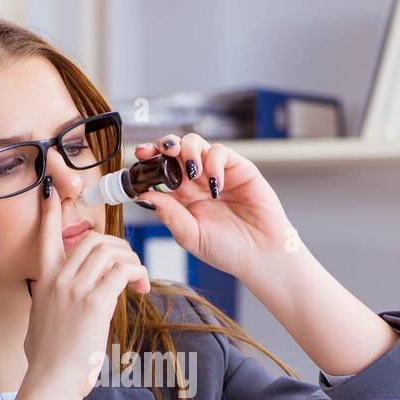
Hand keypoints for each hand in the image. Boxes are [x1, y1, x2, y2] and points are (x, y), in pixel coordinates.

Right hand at [21, 177, 150, 399]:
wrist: (49, 384)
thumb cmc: (47, 363)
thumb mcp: (39, 325)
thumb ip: (47, 308)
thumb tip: (52, 310)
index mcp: (44, 282)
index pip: (46, 236)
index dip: (51, 211)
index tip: (55, 191)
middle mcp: (57, 280)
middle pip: (93, 239)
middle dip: (119, 246)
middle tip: (130, 267)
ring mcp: (75, 290)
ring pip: (110, 251)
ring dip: (131, 259)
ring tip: (138, 279)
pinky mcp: (94, 304)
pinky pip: (122, 270)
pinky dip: (137, 272)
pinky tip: (140, 286)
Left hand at [131, 132, 298, 287]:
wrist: (260, 254)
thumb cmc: (227, 250)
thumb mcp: (190, 236)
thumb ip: (169, 214)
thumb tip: (143, 195)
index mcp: (180, 198)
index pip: (159, 171)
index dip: (148, 161)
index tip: (138, 158)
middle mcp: (196, 182)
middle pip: (174, 151)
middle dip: (163, 146)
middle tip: (161, 153)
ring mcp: (216, 173)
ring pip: (194, 144)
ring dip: (187, 152)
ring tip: (192, 172)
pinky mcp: (238, 168)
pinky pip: (219, 152)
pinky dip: (213, 163)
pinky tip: (215, 185)